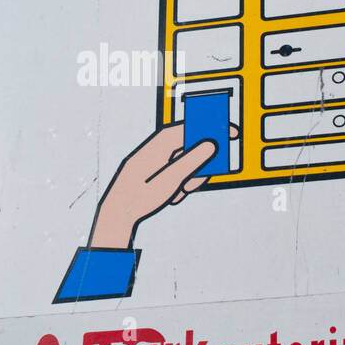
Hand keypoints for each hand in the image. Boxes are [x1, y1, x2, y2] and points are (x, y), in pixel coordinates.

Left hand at [88, 121, 237, 249]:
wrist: (115, 216)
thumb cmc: (139, 197)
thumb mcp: (171, 179)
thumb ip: (192, 161)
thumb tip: (210, 145)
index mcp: (157, 145)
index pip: (187, 129)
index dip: (208, 128)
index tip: (228, 132)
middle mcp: (153, 150)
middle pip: (186, 146)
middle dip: (197, 163)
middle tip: (201, 177)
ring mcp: (151, 161)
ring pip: (181, 162)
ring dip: (187, 177)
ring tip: (181, 192)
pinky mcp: (150, 173)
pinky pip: (172, 172)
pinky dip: (178, 183)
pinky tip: (172, 196)